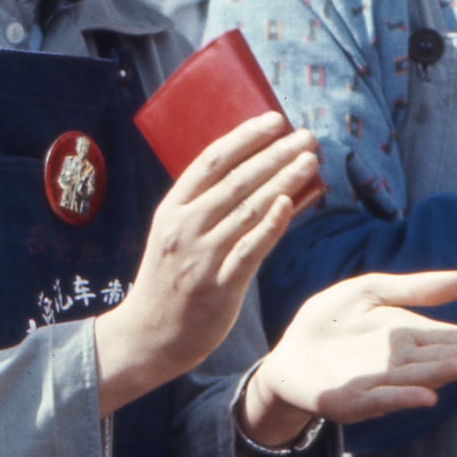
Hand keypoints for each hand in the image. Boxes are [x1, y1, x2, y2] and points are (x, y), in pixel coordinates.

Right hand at [93, 113, 321, 412]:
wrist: (147, 336)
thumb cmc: (170, 281)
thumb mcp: (177, 236)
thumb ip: (209, 210)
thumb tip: (261, 181)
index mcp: (172, 209)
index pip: (211, 161)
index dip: (245, 137)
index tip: (274, 120)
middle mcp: (185, 227)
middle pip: (236, 180)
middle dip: (275, 154)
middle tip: (306, 136)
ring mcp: (201, 257)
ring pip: (248, 209)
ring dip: (283, 180)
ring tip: (309, 160)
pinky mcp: (218, 286)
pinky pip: (250, 249)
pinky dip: (272, 224)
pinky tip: (291, 202)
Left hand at [240, 271, 456, 440]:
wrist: (290, 351)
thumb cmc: (332, 321)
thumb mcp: (371, 291)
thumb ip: (414, 288)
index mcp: (406, 335)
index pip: (445, 337)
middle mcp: (399, 362)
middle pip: (436, 358)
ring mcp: (378, 383)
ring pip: (415, 378)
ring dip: (440, 374)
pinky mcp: (353, 401)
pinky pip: (382, 399)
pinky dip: (405, 398)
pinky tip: (427, 397)